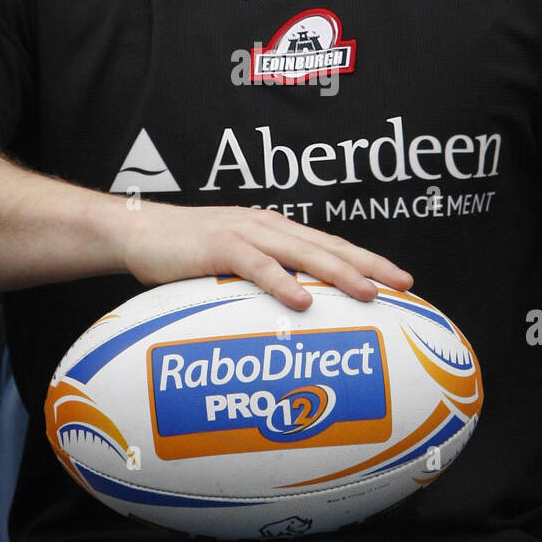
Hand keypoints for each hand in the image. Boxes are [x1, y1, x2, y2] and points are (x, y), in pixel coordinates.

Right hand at [114, 199, 412, 308]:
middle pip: (328, 246)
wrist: (137, 232)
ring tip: (367, 293)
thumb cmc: (186, 254)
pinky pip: (256, 267)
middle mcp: (267, 227)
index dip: (368, 260)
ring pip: (301, 253)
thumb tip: (295, 313)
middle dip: (369, 265)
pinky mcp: (218, 247)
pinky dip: (281, 283)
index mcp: (275, 231)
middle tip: (403, 284)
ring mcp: (244, 234)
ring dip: (337, 273)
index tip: (402, 281)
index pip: (331, 245)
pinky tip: (302, 302)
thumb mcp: (234, 265)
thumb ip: (264, 279)